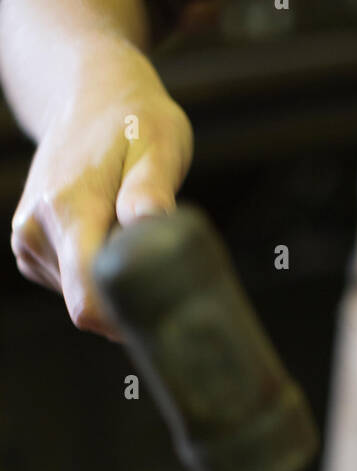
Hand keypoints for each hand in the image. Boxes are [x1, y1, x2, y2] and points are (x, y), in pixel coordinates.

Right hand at [10, 38, 192, 337]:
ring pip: (79, 297)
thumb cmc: (135, 122)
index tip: (161, 308)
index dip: (125, 321)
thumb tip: (148, 222)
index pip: (87, 302)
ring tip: (125, 230)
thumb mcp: (159, 145)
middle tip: (153, 254)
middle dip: (124, 297)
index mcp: (67, 209)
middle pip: (86, 305)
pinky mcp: (29, 248)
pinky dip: (94, 271)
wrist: (90, 96)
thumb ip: (151, 189)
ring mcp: (28, 239)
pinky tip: (106, 233)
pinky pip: (69, 285)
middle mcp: (37, 228)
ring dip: (110, 279)